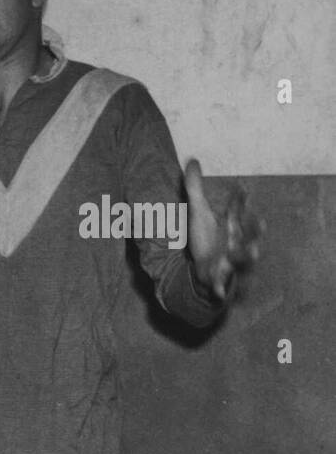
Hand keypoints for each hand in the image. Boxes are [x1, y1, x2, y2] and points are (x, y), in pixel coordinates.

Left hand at [184, 159, 262, 300]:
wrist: (204, 269)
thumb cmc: (206, 238)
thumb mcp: (198, 212)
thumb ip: (195, 187)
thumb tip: (192, 159)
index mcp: (230, 224)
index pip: (237, 210)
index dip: (240, 200)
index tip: (242, 188)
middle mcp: (234, 241)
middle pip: (249, 234)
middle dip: (255, 229)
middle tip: (261, 221)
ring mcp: (229, 260)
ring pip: (243, 259)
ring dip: (247, 256)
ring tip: (255, 252)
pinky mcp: (219, 277)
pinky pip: (222, 285)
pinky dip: (221, 289)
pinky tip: (218, 293)